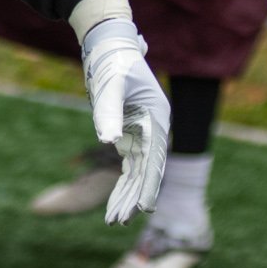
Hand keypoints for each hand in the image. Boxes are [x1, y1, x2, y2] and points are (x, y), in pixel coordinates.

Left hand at [81, 17, 170, 224]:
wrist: (109, 45)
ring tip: (113, 221)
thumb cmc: (112, 62)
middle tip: (118, 222)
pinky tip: (115, 206)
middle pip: (147, 171)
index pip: (155, 159)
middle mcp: (155, 129)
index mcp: (158, 117)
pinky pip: (128, 168)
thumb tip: (107, 141)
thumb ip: (108, 112)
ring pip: (137, 174)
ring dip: (126, 197)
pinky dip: (122, 186)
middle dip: (133, 198)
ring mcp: (144, 134)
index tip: (143, 209)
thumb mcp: (109, 85)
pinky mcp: (130, 137)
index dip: (149, 185)